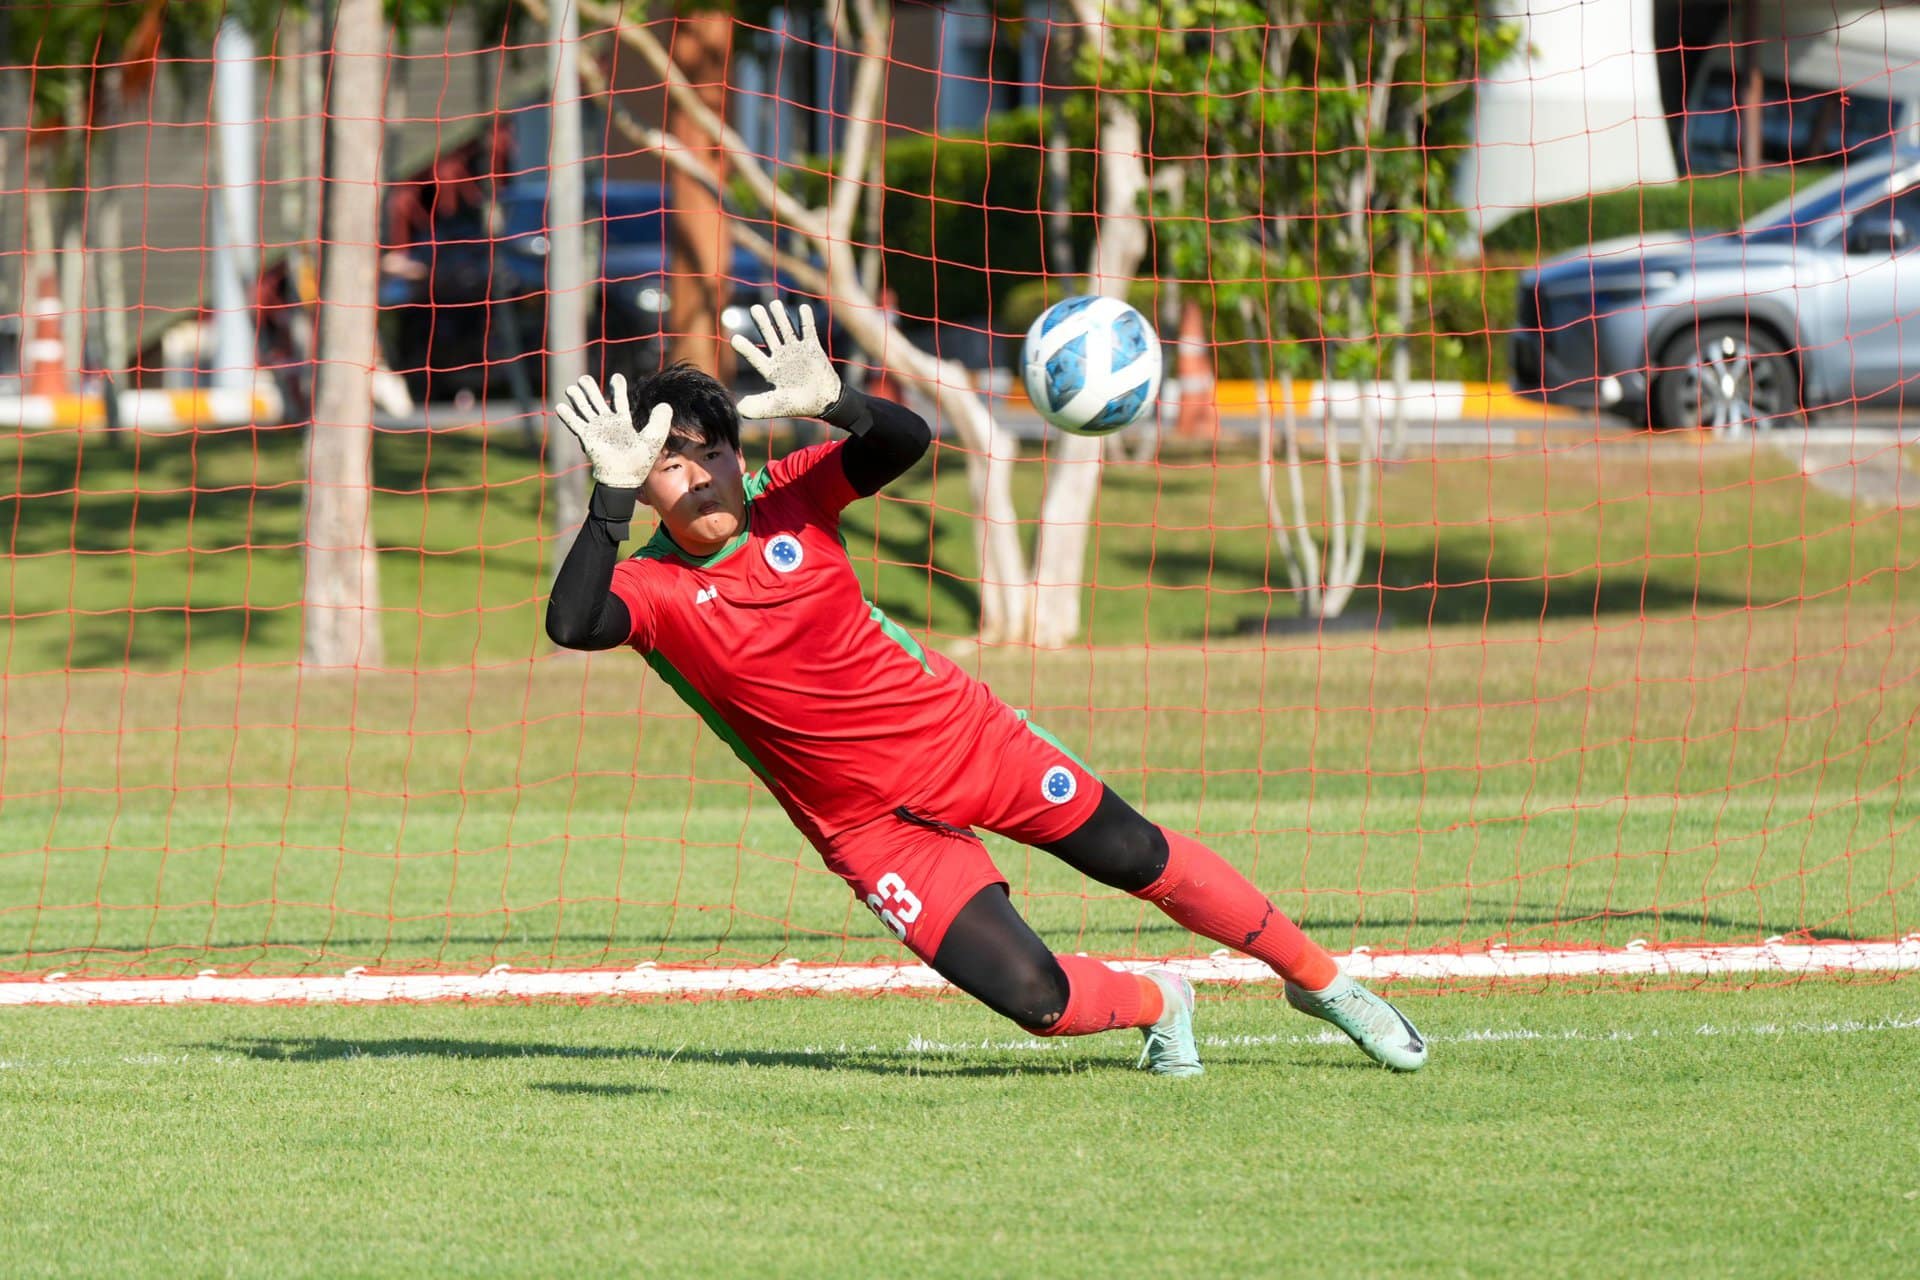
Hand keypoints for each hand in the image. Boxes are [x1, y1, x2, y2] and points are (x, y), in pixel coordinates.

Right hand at [553, 373, 672, 488]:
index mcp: (623, 422)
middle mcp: (608, 424)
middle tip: (584, 379)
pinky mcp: (587, 438)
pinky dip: (567, 416)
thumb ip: (660, 421)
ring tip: (570, 388)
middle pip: (597, 402)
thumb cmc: (639, 461)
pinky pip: (576, 424)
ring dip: (577, 399)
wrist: (624, 477)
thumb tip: (665, 404)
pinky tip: (560, 406)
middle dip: (590, 390)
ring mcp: (596, 430)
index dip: (618, 388)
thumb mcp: (653, 438)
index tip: (616, 376)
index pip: (619, 400)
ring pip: (584, 410)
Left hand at [730, 300, 843, 420]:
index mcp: (771, 370)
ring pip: (786, 330)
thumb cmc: (799, 405)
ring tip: (775, 304)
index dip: (746, 348)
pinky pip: (808, 331)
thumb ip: (759, 406)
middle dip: (763, 323)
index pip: (755, 357)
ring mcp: (796, 351)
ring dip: (781, 317)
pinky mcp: (812, 348)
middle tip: (755, 309)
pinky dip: (806, 319)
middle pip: (769, 336)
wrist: (824, 402)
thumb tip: (739, 409)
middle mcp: (781, 358)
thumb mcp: (777, 406)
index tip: (734, 339)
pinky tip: (803, 307)